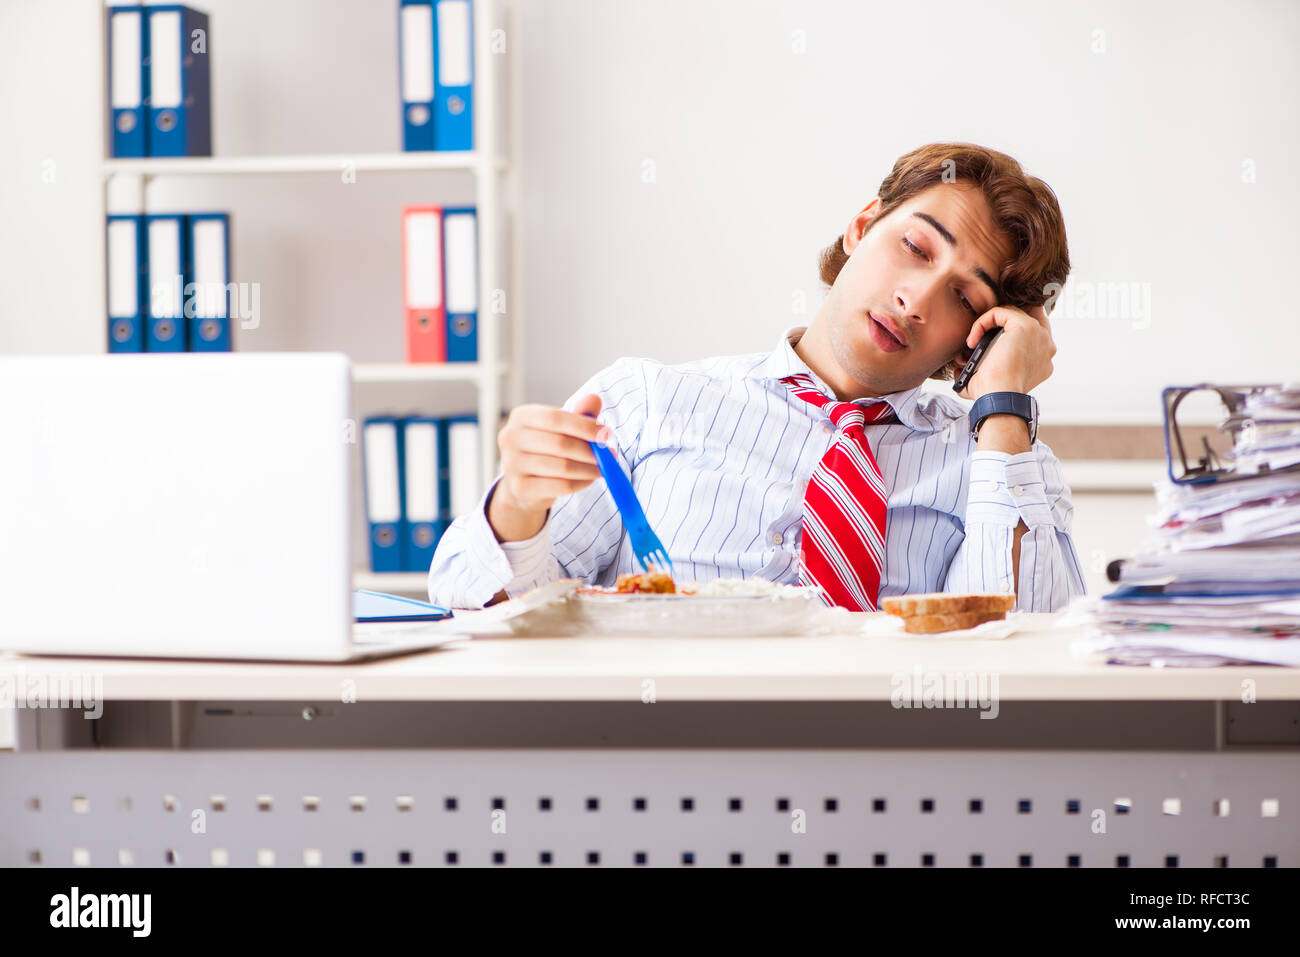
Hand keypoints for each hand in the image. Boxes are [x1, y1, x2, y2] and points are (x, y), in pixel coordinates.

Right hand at [489, 393, 607, 539]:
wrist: (522, 484)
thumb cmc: (545, 449)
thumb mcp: (560, 429)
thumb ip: (578, 415)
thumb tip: (595, 399)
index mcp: (520, 416)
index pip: (554, 418)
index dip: (583, 426)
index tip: (607, 434)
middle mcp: (510, 438)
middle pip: (560, 443)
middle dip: (590, 450)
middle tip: (610, 454)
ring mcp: (511, 464)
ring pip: (562, 467)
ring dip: (589, 469)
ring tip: (603, 468)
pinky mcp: (519, 488)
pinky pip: (560, 486)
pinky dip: (581, 483)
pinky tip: (589, 479)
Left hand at [954, 303, 1055, 400]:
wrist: (999, 397)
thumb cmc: (995, 395)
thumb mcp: (994, 382)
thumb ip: (981, 373)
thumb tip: (961, 370)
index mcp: (1042, 359)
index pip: (1028, 334)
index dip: (1006, 332)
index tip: (985, 341)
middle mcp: (1045, 345)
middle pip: (1021, 319)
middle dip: (996, 325)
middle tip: (977, 340)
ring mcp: (1038, 334)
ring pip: (1010, 314)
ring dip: (987, 325)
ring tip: (972, 343)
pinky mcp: (1025, 327)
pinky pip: (1000, 313)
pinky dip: (982, 322)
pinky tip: (972, 340)